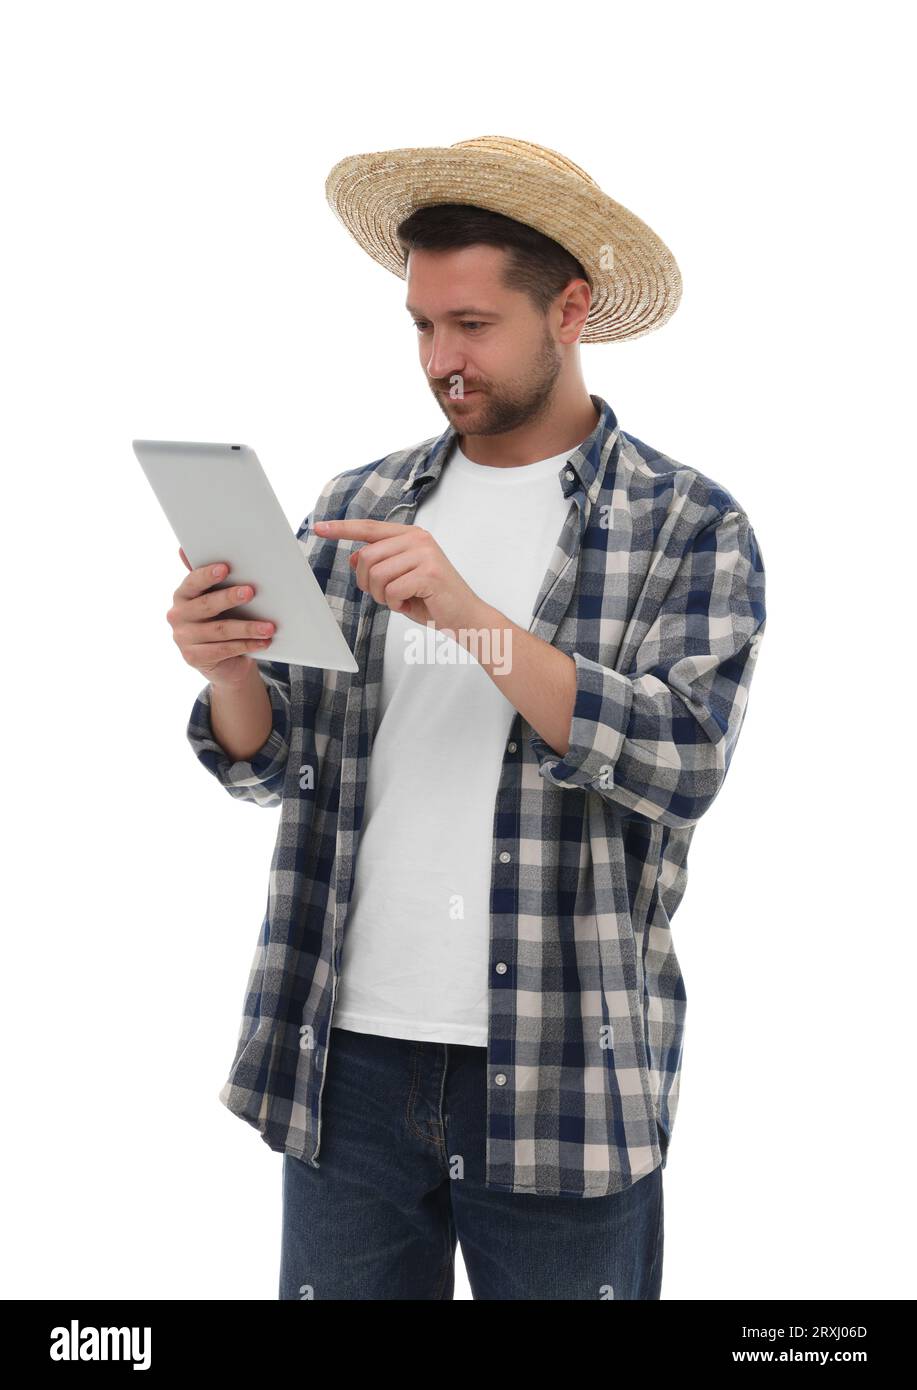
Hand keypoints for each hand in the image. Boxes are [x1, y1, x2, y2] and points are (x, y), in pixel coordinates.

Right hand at [167, 548, 275, 687]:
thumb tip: (187, 550)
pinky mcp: (193, 658)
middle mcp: (177, 616)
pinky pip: (225, 650)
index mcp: (182, 595)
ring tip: (269, 626)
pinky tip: (263, 642)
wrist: (222, 662)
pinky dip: (247, 645)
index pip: (193, 582)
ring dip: (248, 627)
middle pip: (206, 605)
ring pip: (220, 630)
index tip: (226, 568)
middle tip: (251, 591)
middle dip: (229, 598)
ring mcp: (183, 638)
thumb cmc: (220, 621)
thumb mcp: (216, 599)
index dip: (208, 575)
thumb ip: (210, 579)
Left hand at [313, 520, 484, 632]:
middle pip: (367, 557)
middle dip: (368, 583)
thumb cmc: (433, 599)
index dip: (342, 529)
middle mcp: (418, 539)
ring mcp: (424, 554)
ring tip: (401, 600)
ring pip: (376, 575)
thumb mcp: (400, 579)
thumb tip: (353, 557)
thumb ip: (380, 564)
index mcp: (411, 536)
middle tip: (386, 596)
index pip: (369, 528)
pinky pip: (391, 590)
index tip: (320, 528)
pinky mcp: (428, 573)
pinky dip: (395, 604)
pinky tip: (411, 604)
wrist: (465, 617)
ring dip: (382, 596)